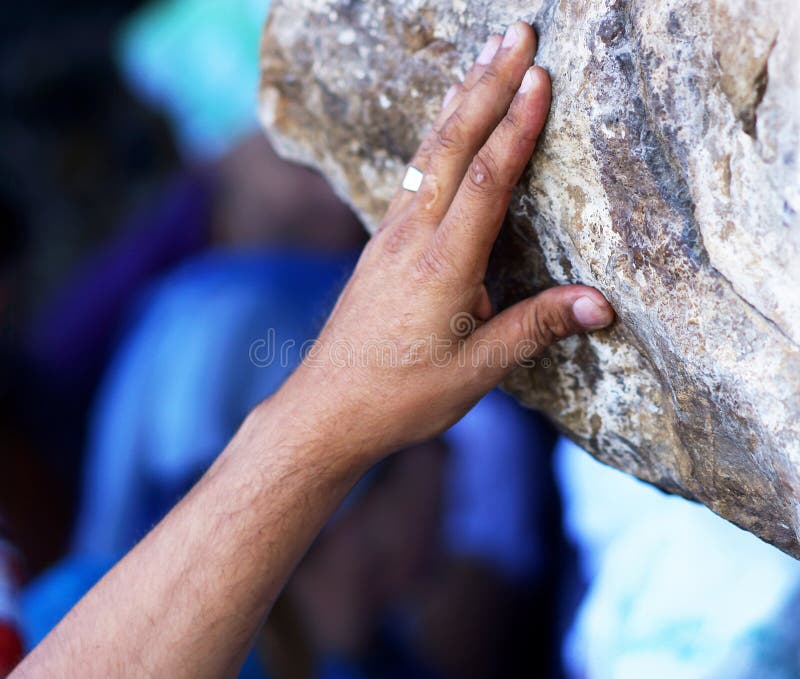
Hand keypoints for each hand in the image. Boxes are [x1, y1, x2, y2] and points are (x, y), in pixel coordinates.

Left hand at [273, 22, 613, 461]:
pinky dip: (434, 139)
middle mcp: (411, 239)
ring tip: (483, 60)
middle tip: (517, 33)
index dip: (515, 127)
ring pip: (426, 155)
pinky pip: (412, 177)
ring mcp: (390, 238)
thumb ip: (536, 328)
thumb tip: (602, 304)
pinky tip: (442, 126)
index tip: (540, 76)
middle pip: (451, 147)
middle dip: (486, 86)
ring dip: (459, 103)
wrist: (327, 409)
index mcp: (441, 267)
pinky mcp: (382, 246)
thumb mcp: (476, 370)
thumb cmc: (399, 395)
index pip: (484, 182)